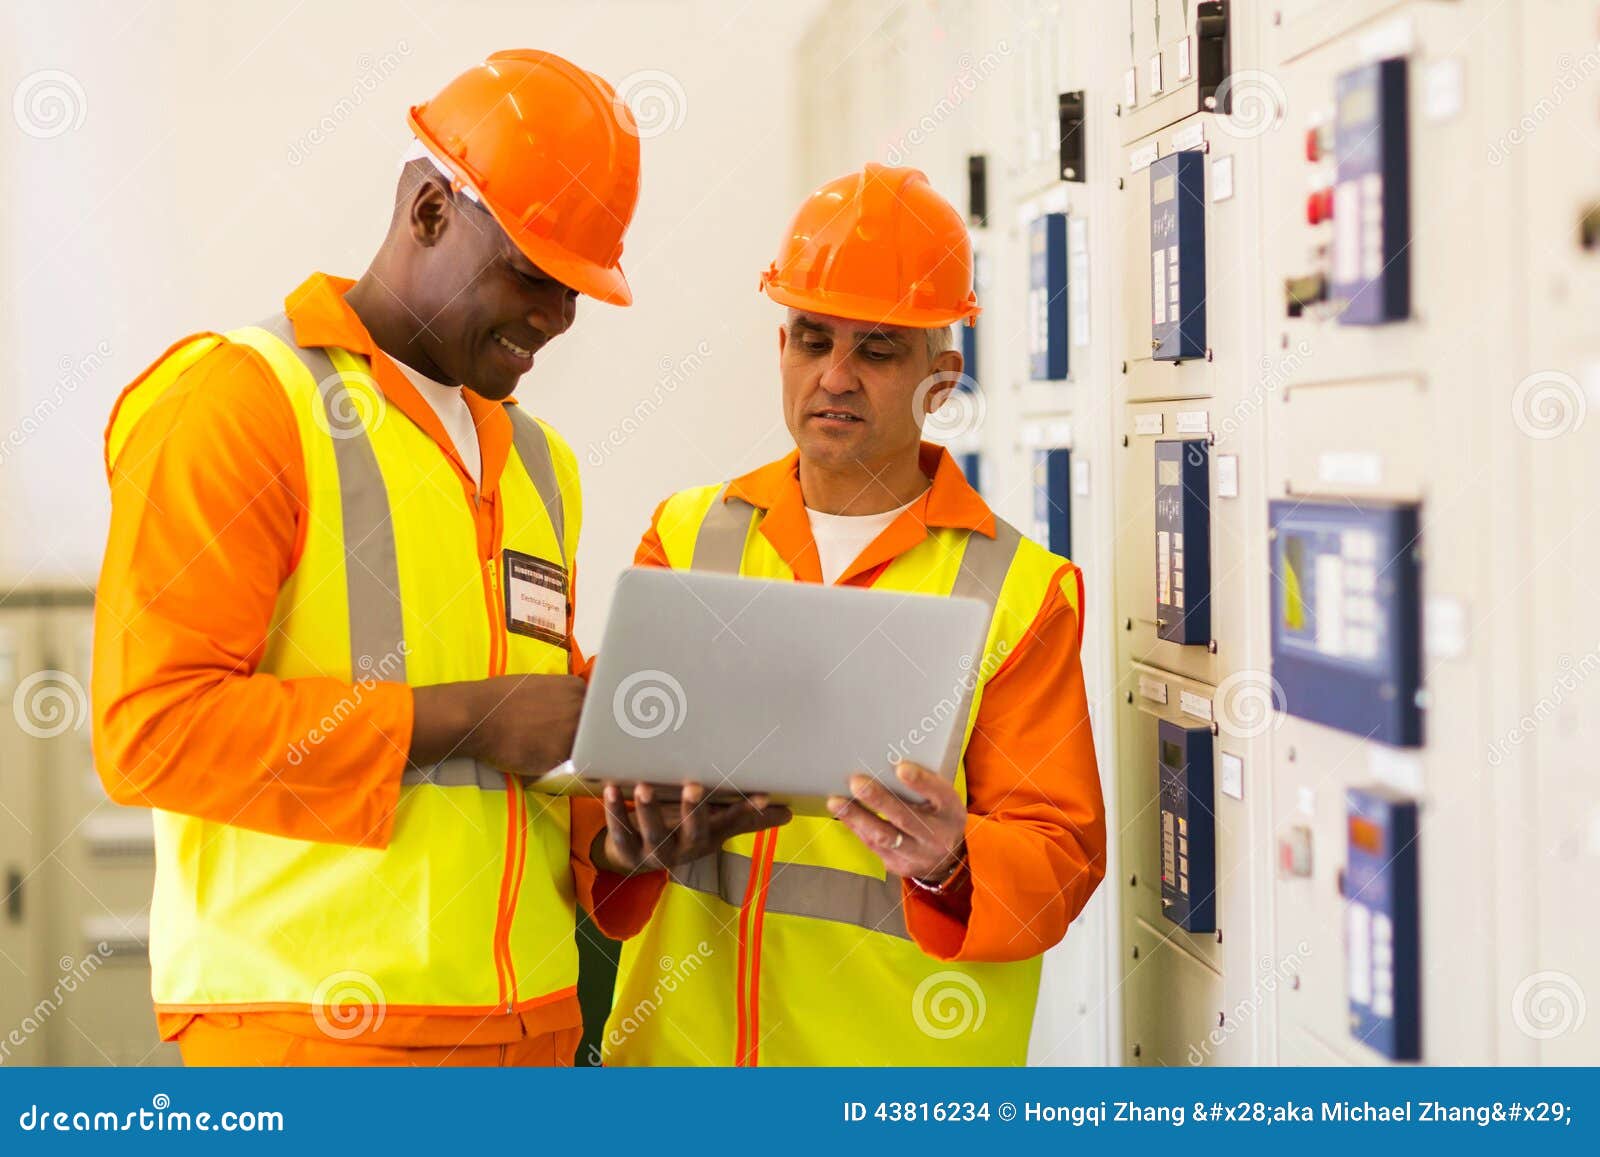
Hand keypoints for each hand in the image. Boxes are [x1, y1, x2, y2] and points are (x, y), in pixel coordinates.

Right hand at [411, 673, 585, 776]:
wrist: (476, 717)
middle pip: (595, 728)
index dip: (586, 721)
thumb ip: (560, 696)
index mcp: (576, 687)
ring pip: (584, 748)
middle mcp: (581, 706)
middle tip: (559, 743)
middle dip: (585, 738)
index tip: (574, 728)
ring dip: (573, 752)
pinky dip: (558, 765)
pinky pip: (568, 763)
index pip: (596, 709)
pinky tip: (539, 758)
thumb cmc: (499, 698)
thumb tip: (572, 710)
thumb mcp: (537, 685)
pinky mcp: (562, 753)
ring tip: (546, 750)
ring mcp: (574, 730)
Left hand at [596, 782, 791, 872]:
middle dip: (694, 812)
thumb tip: (788, 812)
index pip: (731, 824)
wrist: (635, 858)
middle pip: (692, 833)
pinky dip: (615, 812)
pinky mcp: (626, 849)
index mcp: (706, 840)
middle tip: (694, 786)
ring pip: (653, 834)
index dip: (746, 812)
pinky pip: (620, 833)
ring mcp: (653, 852)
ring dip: (648, 811)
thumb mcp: (714, 827)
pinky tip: (612, 789)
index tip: (762, 796)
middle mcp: (682, 850)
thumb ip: (744, 818)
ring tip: (644, 787)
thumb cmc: (681, 833)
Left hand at [827, 761, 965, 880]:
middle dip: (879, 800)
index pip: (940, 794)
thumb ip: (923, 783)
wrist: (946, 859)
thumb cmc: (937, 815)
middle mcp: (937, 835)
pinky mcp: (898, 864)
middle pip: (906, 818)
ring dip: (858, 817)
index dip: (921, 781)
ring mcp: (918, 854)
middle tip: (857, 782)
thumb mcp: (942, 799)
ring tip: (836, 801)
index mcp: (951, 811)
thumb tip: (886, 761)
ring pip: (885, 836)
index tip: (900, 768)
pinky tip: (842, 813)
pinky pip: (874, 846)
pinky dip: (856, 827)